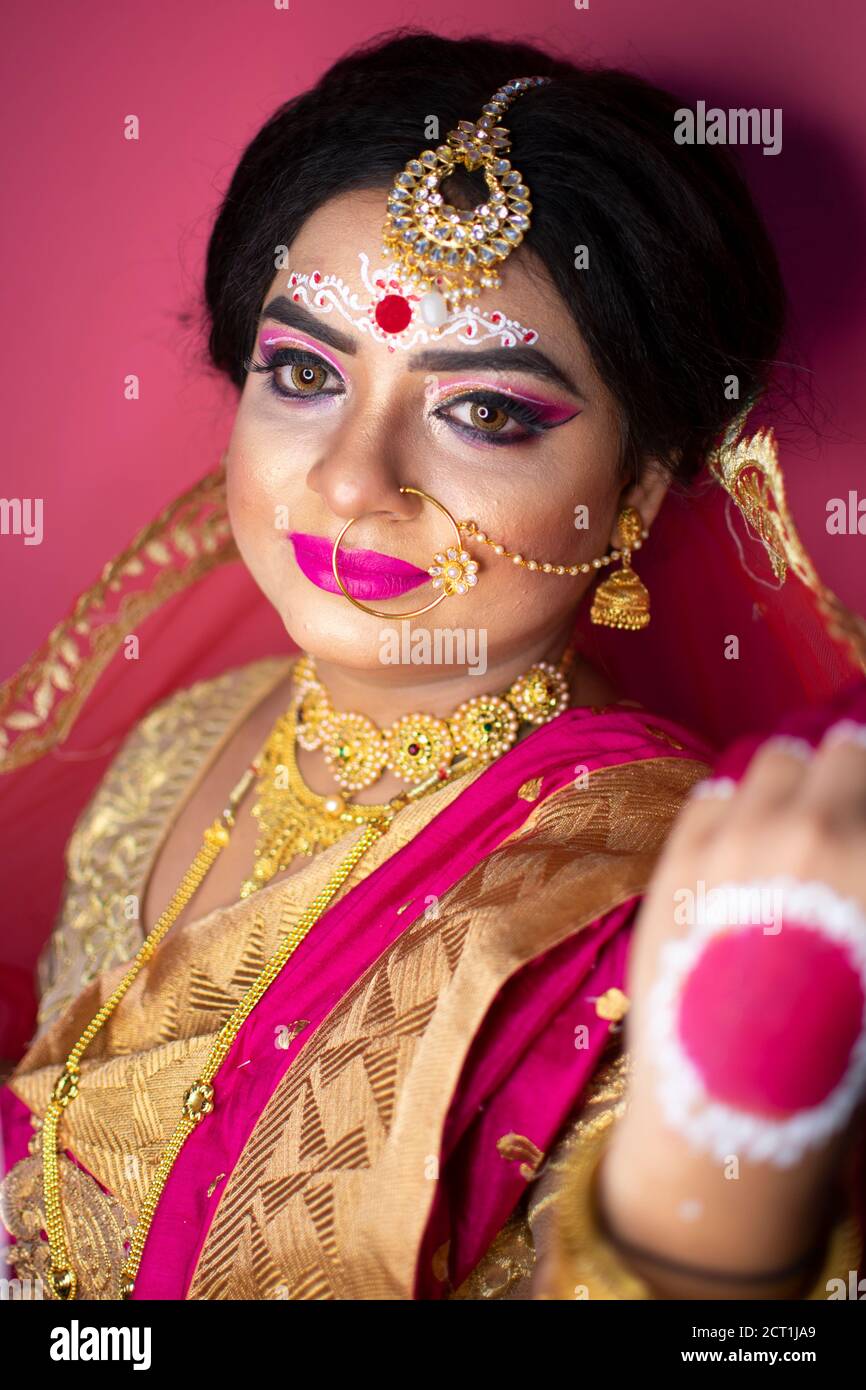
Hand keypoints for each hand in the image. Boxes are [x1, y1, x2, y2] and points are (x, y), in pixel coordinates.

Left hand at [599, 721, 865, 1296]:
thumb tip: (853, 865)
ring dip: (788, 782)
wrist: (736, 1096)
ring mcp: (741, 833)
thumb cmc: (835, 1046)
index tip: (863, 816)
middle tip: (837, 818)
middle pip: (840, 750)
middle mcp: (816, 828)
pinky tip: (735, 848)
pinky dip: (731, 808)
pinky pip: (714, 792)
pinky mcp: (682, 851)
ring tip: (786, 826)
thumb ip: (863, 878)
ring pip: (775, 758)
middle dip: (844, 775)